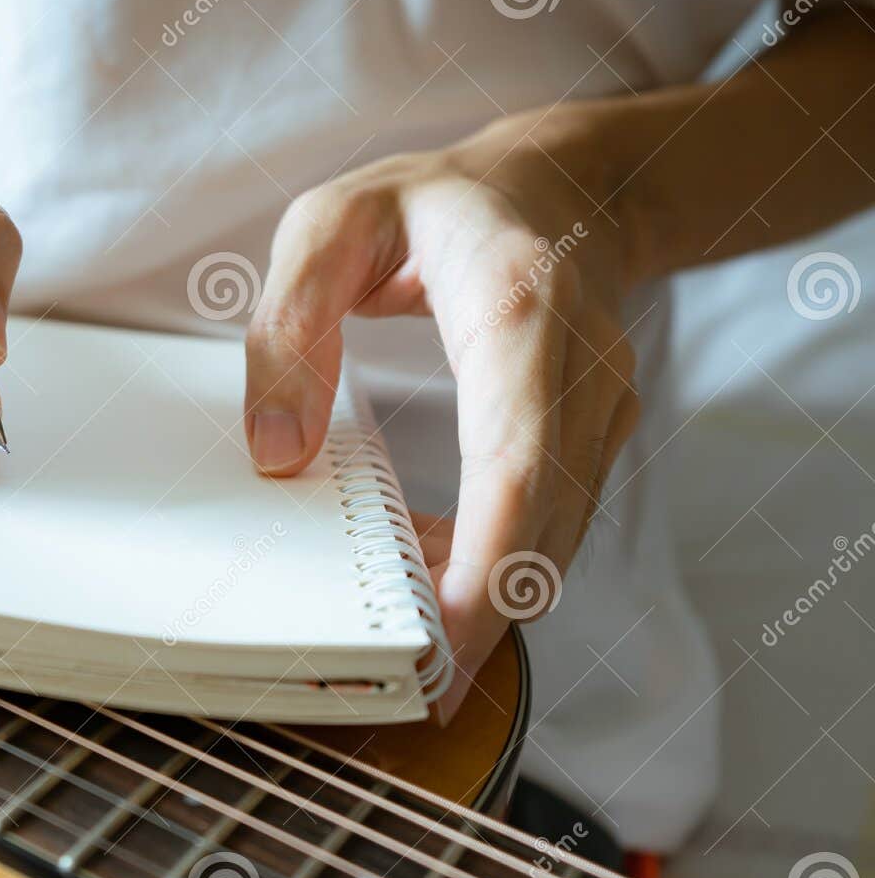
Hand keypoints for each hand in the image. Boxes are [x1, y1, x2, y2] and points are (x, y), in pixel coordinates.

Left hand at [246, 125, 639, 717]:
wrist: (553, 191)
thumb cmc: (429, 206)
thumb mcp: (327, 227)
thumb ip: (288, 329)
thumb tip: (276, 454)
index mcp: (518, 307)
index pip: (519, 456)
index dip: (490, 559)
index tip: (446, 640)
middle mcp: (582, 369)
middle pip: (548, 522)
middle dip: (485, 615)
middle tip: (411, 686)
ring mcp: (600, 411)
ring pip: (557, 538)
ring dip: (487, 600)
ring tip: (406, 645)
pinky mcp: (592, 442)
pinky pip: (549, 524)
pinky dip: (494, 566)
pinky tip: (426, 574)